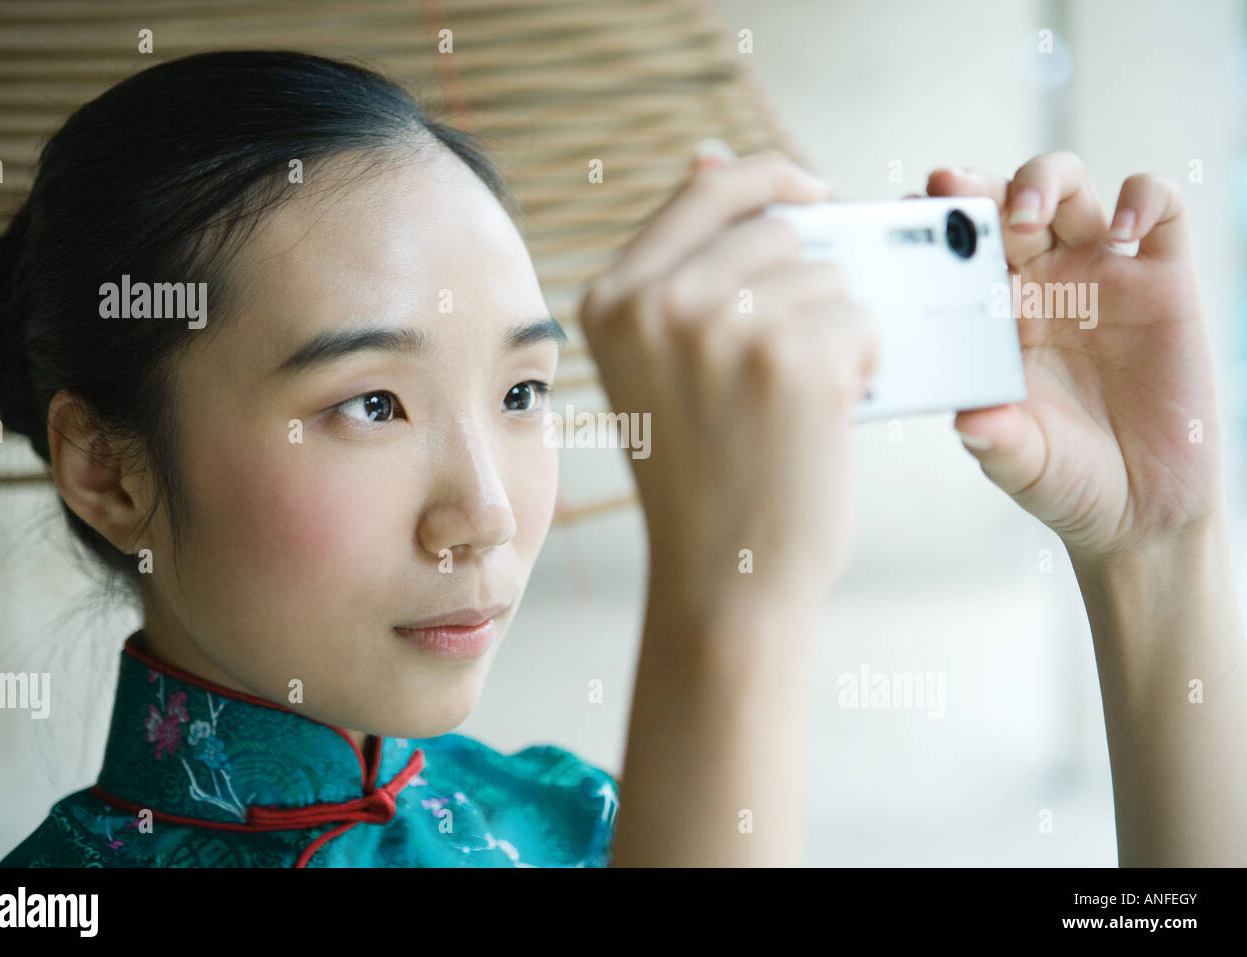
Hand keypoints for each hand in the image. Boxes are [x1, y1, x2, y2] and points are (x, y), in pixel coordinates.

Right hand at [579, 149, 877, 606]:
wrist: (722, 579)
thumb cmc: (700, 475)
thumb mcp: (657, 362)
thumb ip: (680, 264)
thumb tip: (709, 155)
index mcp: (611, 299)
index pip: (707, 188)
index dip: (771, 180)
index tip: (813, 195)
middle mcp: (657, 303)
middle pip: (778, 229)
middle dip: (809, 281)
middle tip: (801, 349)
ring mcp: (724, 329)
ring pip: (828, 275)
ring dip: (837, 327)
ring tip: (806, 395)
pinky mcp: (793, 363)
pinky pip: (860, 318)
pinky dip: (864, 362)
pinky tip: (832, 411)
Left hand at [925, 151, 1221, 563]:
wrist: (1143, 508)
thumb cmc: (1066, 478)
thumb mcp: (1021, 464)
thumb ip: (995, 441)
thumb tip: (968, 421)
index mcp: (991, 315)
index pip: (953, 251)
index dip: (929, 224)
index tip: (902, 211)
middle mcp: (1041, 284)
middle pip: (1002, 202)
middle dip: (974, 187)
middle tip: (952, 192)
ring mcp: (1101, 275)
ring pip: (1068, 188)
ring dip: (1042, 182)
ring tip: (1026, 216)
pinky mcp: (1166, 280)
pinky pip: (1161, 212)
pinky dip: (1144, 199)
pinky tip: (1124, 231)